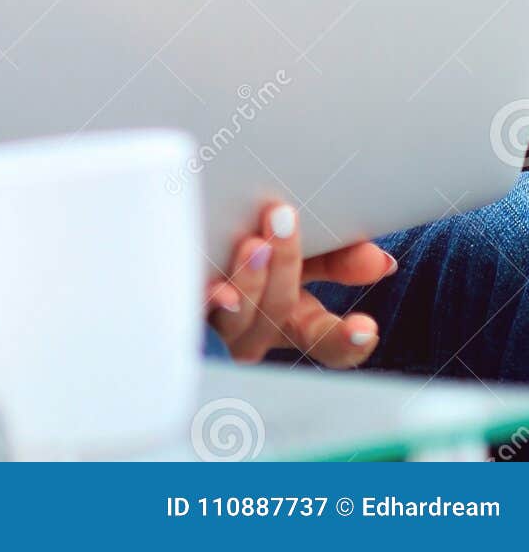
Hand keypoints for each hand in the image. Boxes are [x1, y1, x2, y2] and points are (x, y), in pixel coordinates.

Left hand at [206, 203, 396, 367]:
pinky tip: (217, 291)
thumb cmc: (262, 245)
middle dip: (286, 266)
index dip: (348, 341)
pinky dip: (208, 299)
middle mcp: (258, 330)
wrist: (196, 237)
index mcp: (296, 321)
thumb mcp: (305, 252)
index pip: (330, 345)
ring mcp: (219, 322)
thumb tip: (381, 262)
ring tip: (254, 243)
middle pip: (280, 311)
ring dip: (250, 280)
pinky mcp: (182, 304)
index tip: (368, 326)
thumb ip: (339, 257)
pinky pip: (193, 309)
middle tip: (285, 218)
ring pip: (239, 317)